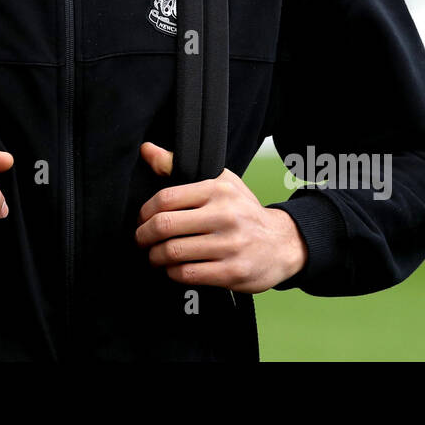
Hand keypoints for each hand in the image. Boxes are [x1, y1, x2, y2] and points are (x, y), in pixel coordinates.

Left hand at [134, 141, 307, 293]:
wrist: (283, 243)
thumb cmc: (244, 211)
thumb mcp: (220, 181)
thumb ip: (179, 166)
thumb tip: (147, 150)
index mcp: (218, 189)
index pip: (166, 198)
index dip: (145, 211)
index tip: (142, 219)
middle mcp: (225, 215)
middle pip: (164, 226)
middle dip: (144, 236)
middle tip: (142, 240)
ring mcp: (230, 245)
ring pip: (172, 252)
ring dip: (155, 257)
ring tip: (155, 255)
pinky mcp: (232, 272)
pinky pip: (187, 274)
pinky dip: (172, 273)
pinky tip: (174, 268)